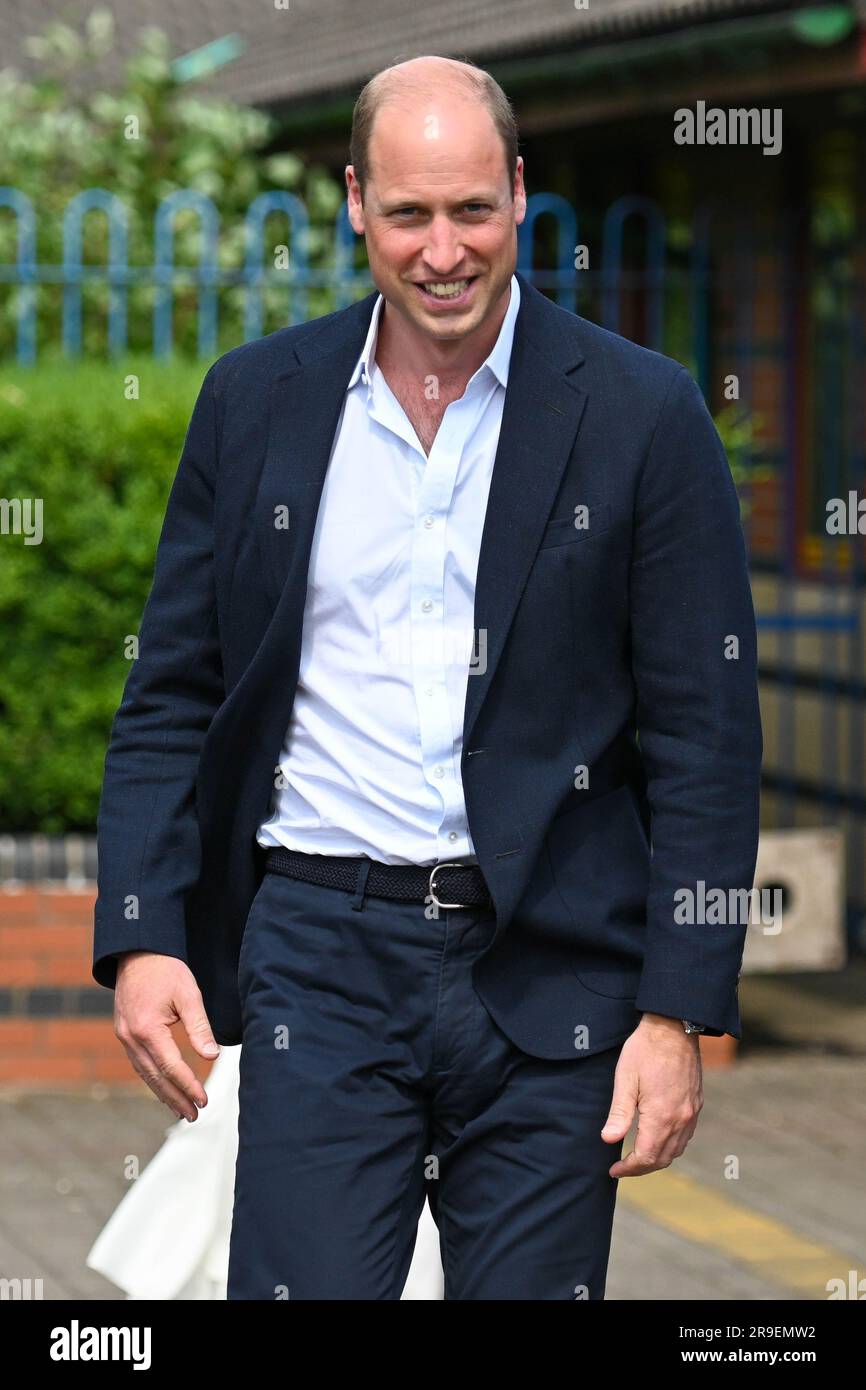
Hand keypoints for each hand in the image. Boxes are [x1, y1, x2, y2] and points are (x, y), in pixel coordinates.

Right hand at [114, 952, 219, 1121]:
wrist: (137, 953)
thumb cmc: (166, 970)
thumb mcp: (189, 994)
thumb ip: (199, 1026)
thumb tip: (212, 1056)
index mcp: (147, 1028)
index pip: (171, 1066)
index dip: (189, 1085)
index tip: (204, 1100)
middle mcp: (131, 1037)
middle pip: (155, 1077)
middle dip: (176, 1098)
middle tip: (194, 1115)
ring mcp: (125, 1037)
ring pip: (145, 1074)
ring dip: (163, 1094)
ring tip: (182, 1110)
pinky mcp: (125, 1034)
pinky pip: (139, 1064)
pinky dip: (153, 1080)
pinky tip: (164, 1088)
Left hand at [600, 1013, 702, 1176]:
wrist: (674, 1027)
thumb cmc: (645, 1050)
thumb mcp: (625, 1079)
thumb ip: (619, 1113)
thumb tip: (608, 1140)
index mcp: (661, 1116)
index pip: (646, 1157)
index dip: (628, 1168)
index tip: (613, 1169)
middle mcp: (681, 1119)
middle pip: (663, 1159)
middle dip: (641, 1168)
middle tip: (622, 1166)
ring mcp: (691, 1112)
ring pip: (677, 1150)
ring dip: (657, 1158)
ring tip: (637, 1157)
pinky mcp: (696, 1103)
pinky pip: (685, 1136)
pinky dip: (671, 1145)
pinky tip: (657, 1139)